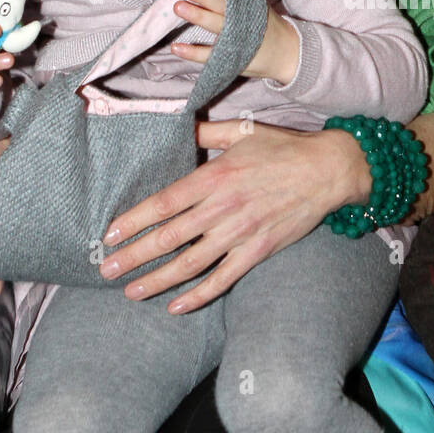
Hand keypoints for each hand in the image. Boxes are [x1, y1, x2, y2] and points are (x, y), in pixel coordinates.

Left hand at [97, 123, 371, 312]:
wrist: (328, 170)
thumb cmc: (283, 148)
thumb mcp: (241, 131)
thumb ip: (205, 134)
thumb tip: (177, 127)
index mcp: (215, 177)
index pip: (164, 203)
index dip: (134, 221)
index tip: (110, 235)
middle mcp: (223, 207)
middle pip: (169, 237)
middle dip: (134, 256)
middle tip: (106, 270)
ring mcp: (241, 233)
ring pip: (191, 263)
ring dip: (158, 280)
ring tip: (131, 291)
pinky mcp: (259, 251)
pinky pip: (223, 279)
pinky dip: (199, 295)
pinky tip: (176, 305)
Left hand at [170, 0, 299, 82]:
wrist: (286, 53)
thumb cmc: (264, 23)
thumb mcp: (254, 3)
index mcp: (246, 3)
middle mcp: (240, 19)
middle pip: (220, 4)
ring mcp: (235, 39)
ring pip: (214, 25)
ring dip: (197, 16)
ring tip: (178, 7)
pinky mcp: (230, 58)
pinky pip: (209, 55)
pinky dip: (192, 52)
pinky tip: (176, 47)